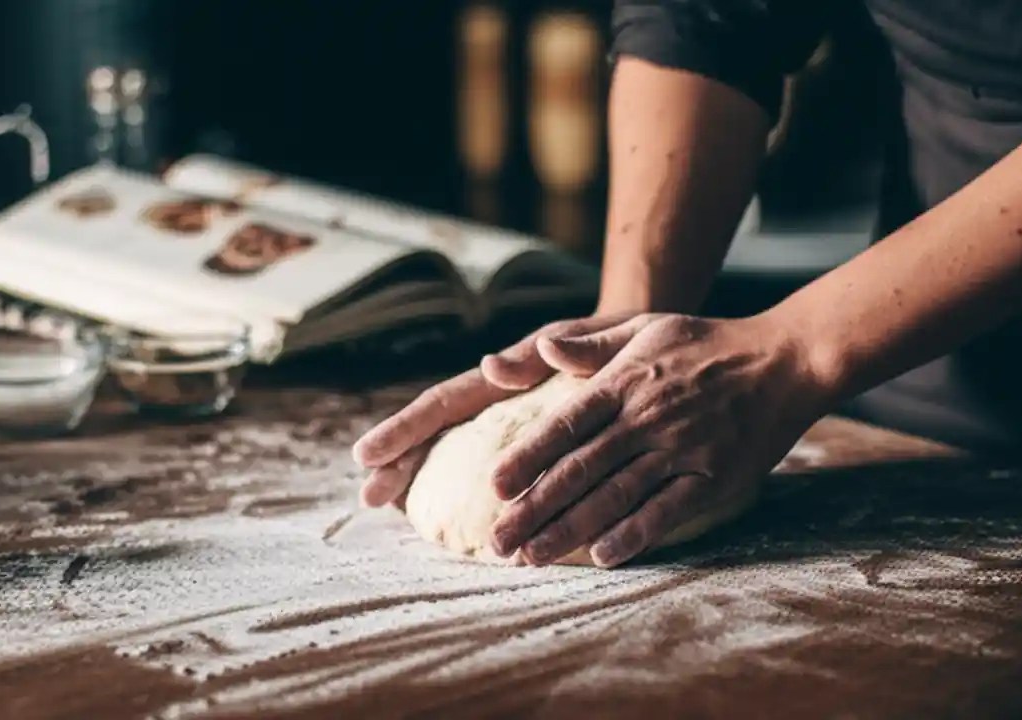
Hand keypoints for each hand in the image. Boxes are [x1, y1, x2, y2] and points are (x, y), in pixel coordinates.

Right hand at [353, 313, 637, 507]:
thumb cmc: (620, 345)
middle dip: (401, 462)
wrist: (654, 354)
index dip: (405, 428)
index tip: (367, 454)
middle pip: (437, 433)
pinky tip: (436, 520)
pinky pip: (489, 473)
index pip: (444, 402)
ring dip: (421, 483)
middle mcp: (498, 404)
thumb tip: (493, 366)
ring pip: (456, 456)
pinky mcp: (532, 452)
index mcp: (506, 378)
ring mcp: (510, 429)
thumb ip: (552, 350)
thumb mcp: (593, 339)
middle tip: (368, 497)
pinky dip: (460, 494)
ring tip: (387, 511)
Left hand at [488, 313, 833, 567]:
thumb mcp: (644, 327)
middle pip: (580, 469)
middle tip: (497, 541)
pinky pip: (667, 511)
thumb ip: (589, 345)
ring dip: (570, 529)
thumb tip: (541, 348)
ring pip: (615, 496)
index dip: (528, 457)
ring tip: (531, 557)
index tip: (494, 487)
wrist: (786, 359)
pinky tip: (601, 556)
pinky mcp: (715, 476)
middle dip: (534, 508)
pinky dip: (634, 534)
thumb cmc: (704, 344)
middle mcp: (647, 417)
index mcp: (624, 381)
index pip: (565, 425)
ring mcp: (682, 449)